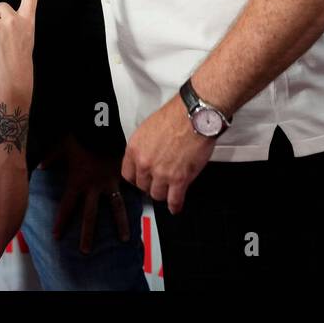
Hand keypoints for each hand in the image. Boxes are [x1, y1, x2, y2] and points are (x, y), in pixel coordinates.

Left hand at [46, 135, 129, 253]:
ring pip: (115, 208)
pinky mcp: (123, 174)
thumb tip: (39, 168)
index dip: (61, 222)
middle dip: (86, 234)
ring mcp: (110, 182)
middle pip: (89, 215)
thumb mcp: (61, 146)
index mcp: (77, 182)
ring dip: (119, 224)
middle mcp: (94, 187)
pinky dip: (136, 198)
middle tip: (85, 251)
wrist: (100, 125)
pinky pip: (131, 189)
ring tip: (123, 240)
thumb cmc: (79, 135)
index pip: (66, 207)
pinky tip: (143, 209)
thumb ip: (50, 158)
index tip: (57, 237)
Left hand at [121, 94, 214, 214]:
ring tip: (169, 190)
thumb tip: (147, 156)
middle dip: (151, 184)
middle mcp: (145, 163)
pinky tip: (176, 206)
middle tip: (158, 182)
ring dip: (163, 193)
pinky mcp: (179, 179)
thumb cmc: (176, 116)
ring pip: (157, 195)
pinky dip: (175, 205)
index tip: (142, 179)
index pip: (128, 174)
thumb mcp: (148, 128)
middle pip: (142, 186)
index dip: (137, 178)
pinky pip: (174, 200)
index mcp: (134, 149)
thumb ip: (145, 146)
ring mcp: (161, 173)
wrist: (196, 116)